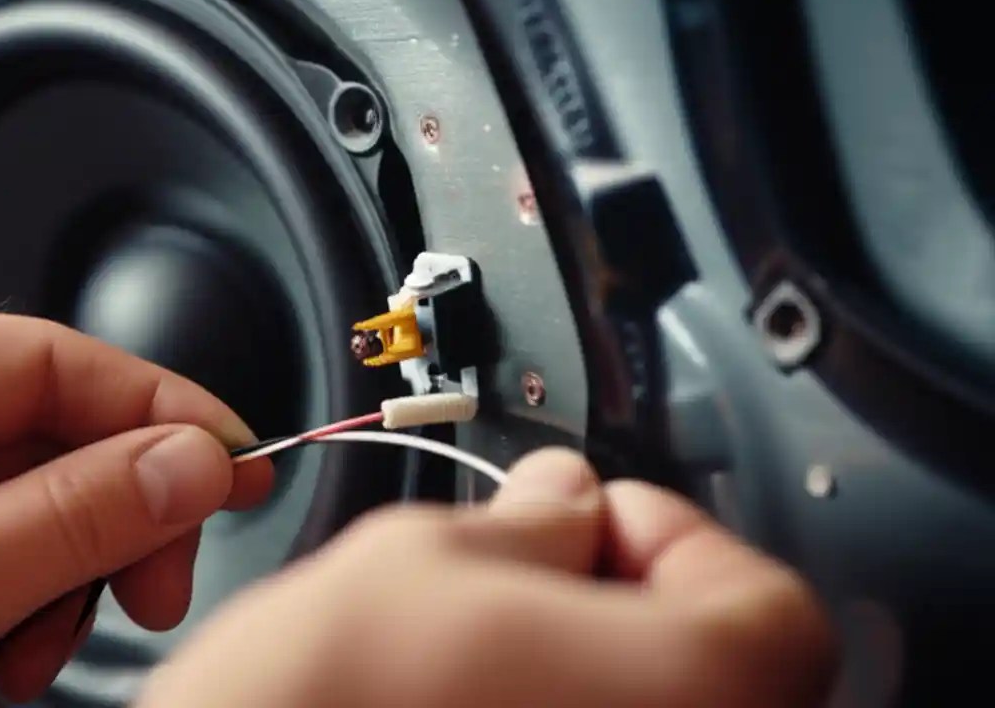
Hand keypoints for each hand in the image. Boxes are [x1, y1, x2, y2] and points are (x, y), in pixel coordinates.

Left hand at [0, 313, 271, 706]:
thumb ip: (79, 517)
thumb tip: (195, 464)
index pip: (57, 361)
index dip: (161, 411)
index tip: (237, 464)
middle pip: (55, 435)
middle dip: (114, 520)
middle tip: (157, 589)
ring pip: (36, 503)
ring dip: (65, 581)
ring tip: (35, 654)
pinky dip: (22, 607)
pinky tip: (0, 657)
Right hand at [146, 450, 834, 706]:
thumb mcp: (420, 556)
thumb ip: (526, 518)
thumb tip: (562, 498)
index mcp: (699, 692)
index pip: (764, 597)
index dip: (664, 532)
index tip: (588, 519)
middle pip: (712, 667)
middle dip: (619, 597)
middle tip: (529, 571)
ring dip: (582, 664)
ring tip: (478, 648)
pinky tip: (470, 704)